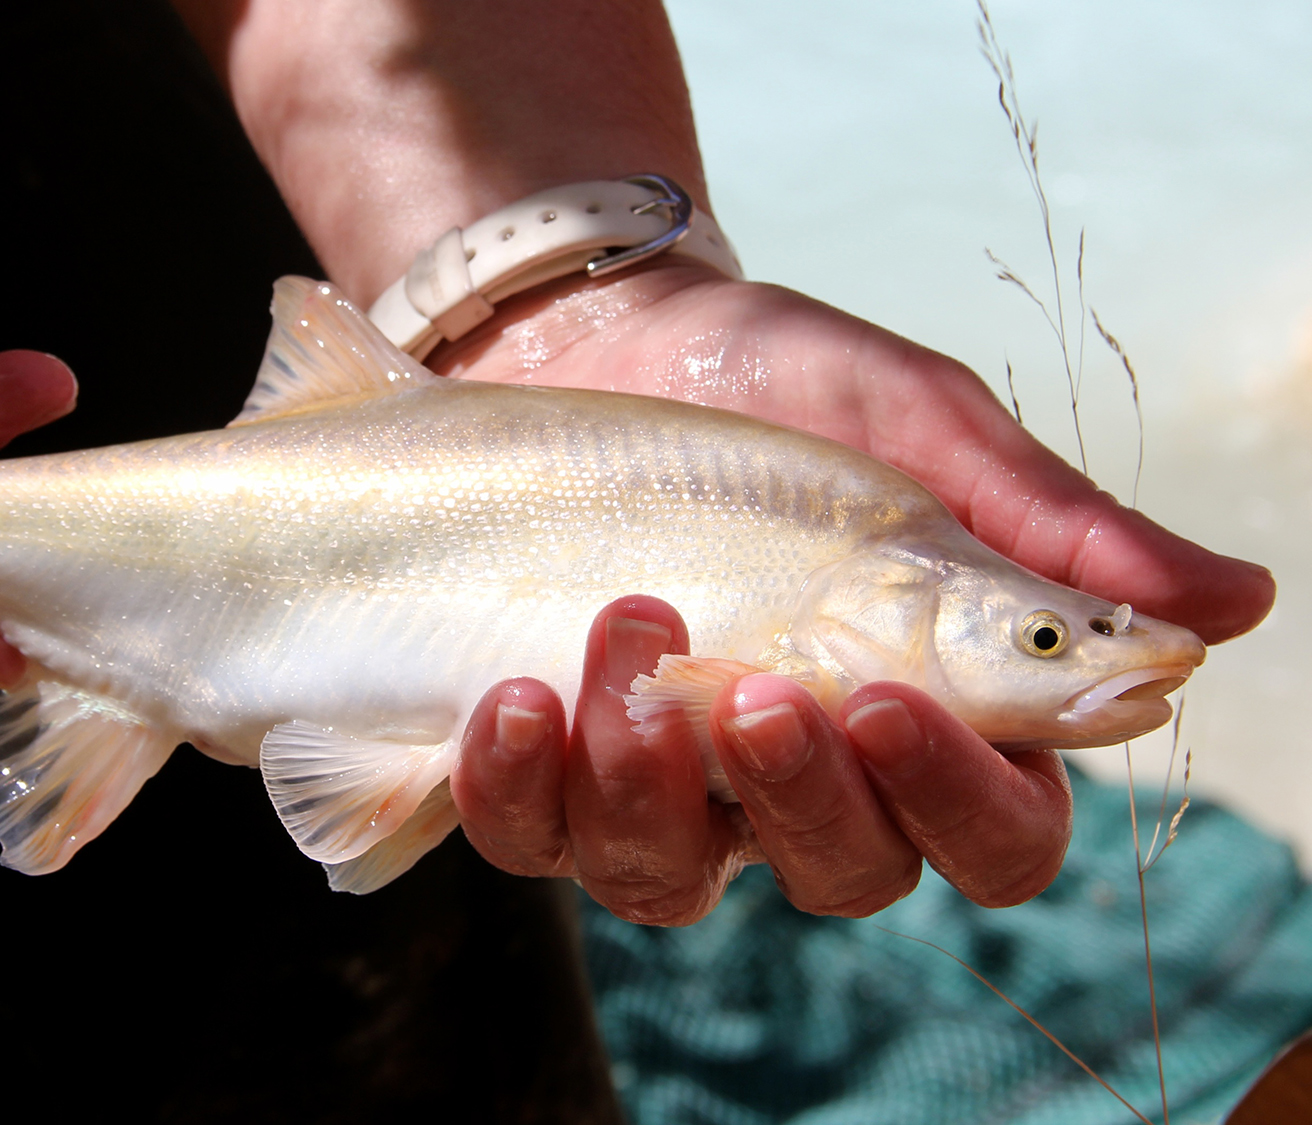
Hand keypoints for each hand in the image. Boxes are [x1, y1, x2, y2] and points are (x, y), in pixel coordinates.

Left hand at [444, 264, 1269, 920]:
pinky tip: (518, 695)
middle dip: (805, 797)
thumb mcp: (915, 427)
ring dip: (647, 785)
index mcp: (926, 716)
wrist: (600, 333)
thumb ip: (1045, 523)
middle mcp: (802, 780)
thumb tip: (1233, 607)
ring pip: (672, 876)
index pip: (995, 832)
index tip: (897, 693)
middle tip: (766, 686)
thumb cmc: (775, 387)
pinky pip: (531, 837)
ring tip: (625, 643)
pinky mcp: (545, 767)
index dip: (961, 795)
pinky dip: (519, 784)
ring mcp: (667, 786)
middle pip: (846, 876)